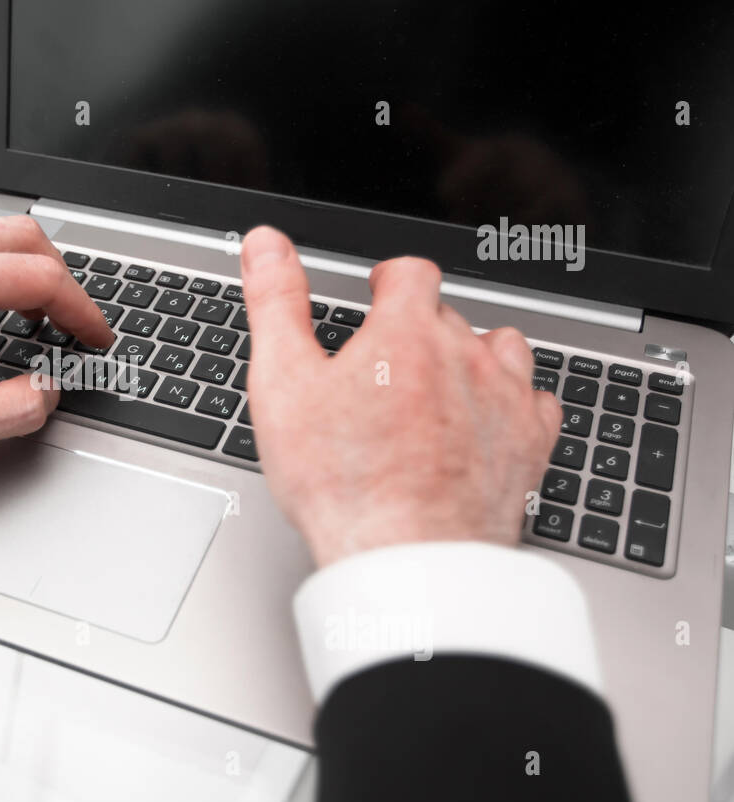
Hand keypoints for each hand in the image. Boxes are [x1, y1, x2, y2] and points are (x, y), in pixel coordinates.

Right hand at [240, 226, 561, 566]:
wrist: (407, 558)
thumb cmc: (344, 481)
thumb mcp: (283, 383)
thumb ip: (275, 303)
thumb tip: (265, 243)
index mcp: (406, 332)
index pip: (410, 272)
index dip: (390, 279)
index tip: (379, 292)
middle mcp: (466, 354)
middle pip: (449, 315)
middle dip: (420, 329)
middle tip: (387, 367)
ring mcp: (506, 398)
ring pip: (501, 347)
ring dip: (473, 355)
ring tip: (440, 385)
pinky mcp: (531, 444)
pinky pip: (537, 398)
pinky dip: (513, 401)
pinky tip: (487, 419)